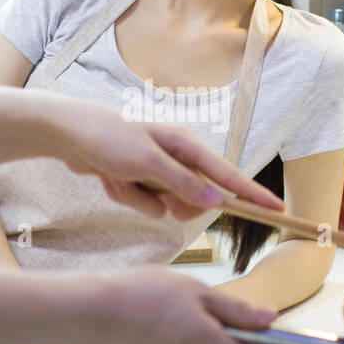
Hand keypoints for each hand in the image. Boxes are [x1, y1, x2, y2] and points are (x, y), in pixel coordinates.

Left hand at [52, 101, 284, 220]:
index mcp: (186, 145)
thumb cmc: (107, 139)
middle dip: (173, 204)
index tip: (276, 210)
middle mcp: (177, 157)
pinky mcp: (139, 180)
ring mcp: (157, 170)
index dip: (252, 194)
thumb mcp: (147, 163)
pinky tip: (109, 178)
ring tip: (119, 178)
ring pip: (167, 206)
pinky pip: (144, 204)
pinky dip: (126, 197)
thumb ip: (183, 184)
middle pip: (197, 200)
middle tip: (153, 193)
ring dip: (141, 200)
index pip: (228, 175)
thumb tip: (217, 202)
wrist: (66, 133)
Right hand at [71, 266, 276, 343]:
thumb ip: (236, 310)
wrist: (86, 312)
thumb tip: (269, 320)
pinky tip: (147, 314)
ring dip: (189, 330)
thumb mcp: (196, 291)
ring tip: (165, 302)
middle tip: (197, 299)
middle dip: (218, 331)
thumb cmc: (140, 295)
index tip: (254, 326)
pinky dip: (167, 336)